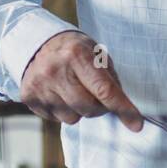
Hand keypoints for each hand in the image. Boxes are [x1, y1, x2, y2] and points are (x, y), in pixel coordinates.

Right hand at [18, 31, 143, 130]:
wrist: (37, 43)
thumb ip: (110, 80)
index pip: (104, 90)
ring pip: (72, 118)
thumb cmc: (75, 50)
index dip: (123, 109)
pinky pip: (56, 119)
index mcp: (77, 55)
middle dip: (99, 108)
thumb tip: (124, 109)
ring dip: (79, 110)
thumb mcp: (96, 53)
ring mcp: (40, 85)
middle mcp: (56, 70)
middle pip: (89, 109)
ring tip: (73, 90)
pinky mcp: (29, 97)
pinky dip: (63, 110)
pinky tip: (58, 93)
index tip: (137, 125)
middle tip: (96, 95)